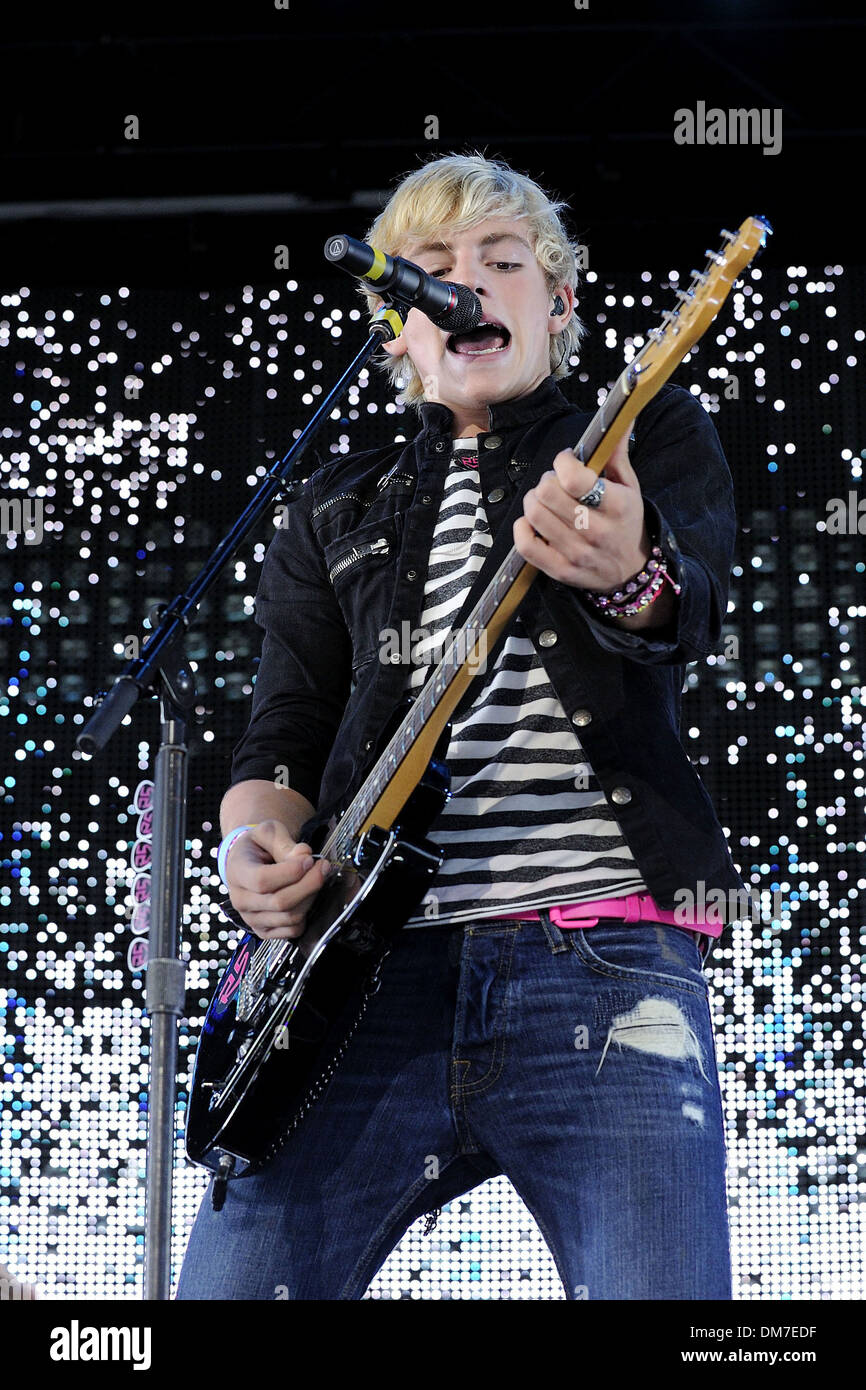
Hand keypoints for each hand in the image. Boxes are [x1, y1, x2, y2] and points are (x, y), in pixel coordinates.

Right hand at [224, 819, 332, 939]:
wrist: (250, 862)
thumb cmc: (259, 846)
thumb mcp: (267, 832)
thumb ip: (283, 841)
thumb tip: (303, 855)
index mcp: (237, 872)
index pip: (262, 880)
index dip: (291, 872)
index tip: (309, 859)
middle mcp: (240, 899)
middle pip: (280, 902)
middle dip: (309, 884)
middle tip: (322, 867)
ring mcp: (251, 919)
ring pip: (290, 917)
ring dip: (311, 897)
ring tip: (316, 877)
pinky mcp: (264, 931)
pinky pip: (293, 930)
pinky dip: (306, 914)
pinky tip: (306, 895)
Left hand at [512, 426, 651, 592]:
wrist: (631, 571)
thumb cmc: (626, 522)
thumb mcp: (629, 487)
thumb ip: (617, 453)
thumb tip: (622, 418)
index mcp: (618, 506)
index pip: (575, 478)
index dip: (563, 462)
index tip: (567, 460)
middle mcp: (598, 531)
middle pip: (548, 494)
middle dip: (547, 480)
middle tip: (555, 482)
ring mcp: (577, 553)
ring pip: (535, 515)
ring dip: (534, 501)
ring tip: (545, 501)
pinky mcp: (560, 570)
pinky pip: (526, 546)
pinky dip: (522, 528)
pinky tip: (532, 522)